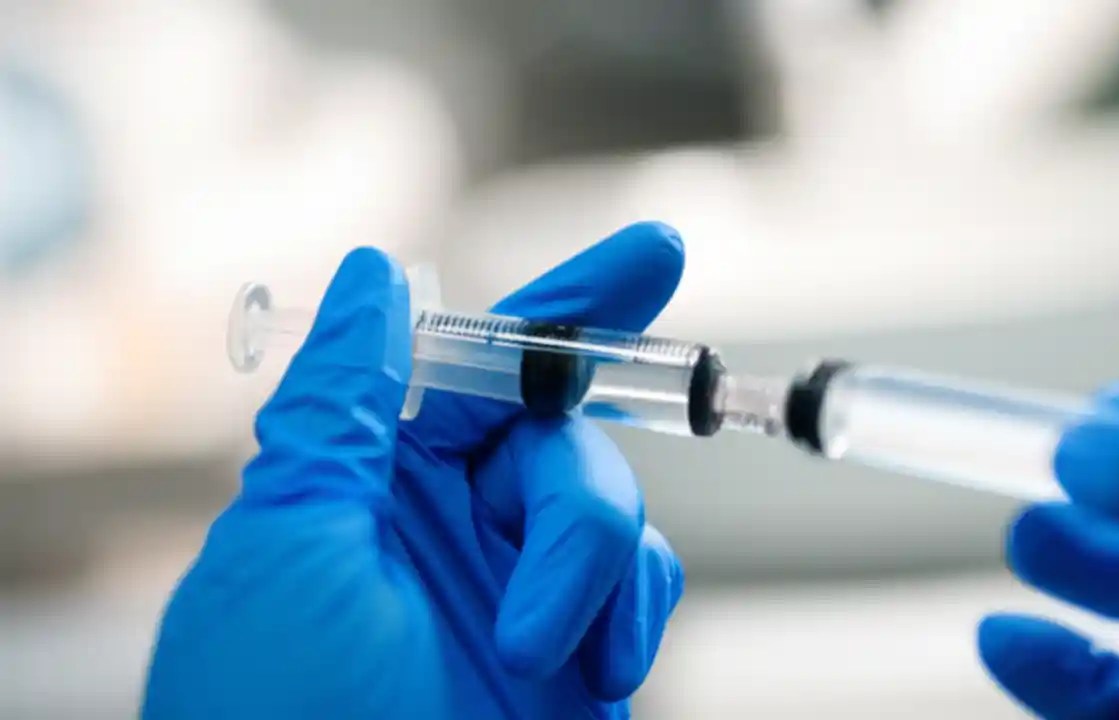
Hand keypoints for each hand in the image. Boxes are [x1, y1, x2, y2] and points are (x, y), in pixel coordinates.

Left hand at [143, 222, 685, 718]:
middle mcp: (449, 523)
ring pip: (615, 509)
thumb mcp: (289, 552)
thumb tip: (372, 277)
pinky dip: (632, 613)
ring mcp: (521, 587)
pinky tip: (590, 672)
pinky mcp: (580, 649)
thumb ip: (340, 407)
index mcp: (369, 480)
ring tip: (531, 662)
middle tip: (534, 602)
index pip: (477, 360)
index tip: (657, 253)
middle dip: (570, 503)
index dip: (568, 300)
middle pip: (561, 438)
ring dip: (591, 575)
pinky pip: (648, 586)